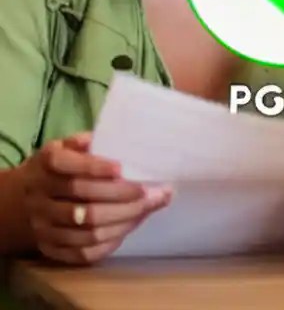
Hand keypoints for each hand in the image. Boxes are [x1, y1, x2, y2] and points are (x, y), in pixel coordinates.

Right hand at [20, 133, 171, 264]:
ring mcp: (42, 226)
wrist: (19, 203)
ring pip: (87, 232)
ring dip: (123, 221)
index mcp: (44, 165)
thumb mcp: (65, 148)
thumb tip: (118, 142)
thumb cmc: (56, 170)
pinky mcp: (49, 248)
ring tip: (147, 209)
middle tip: (152, 193)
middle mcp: (39, 197)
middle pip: (83, 204)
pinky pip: (83, 253)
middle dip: (123, 199)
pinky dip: (110, 242)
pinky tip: (127, 228)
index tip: (121, 168)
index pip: (65, 166)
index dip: (94, 168)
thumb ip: (88, 144)